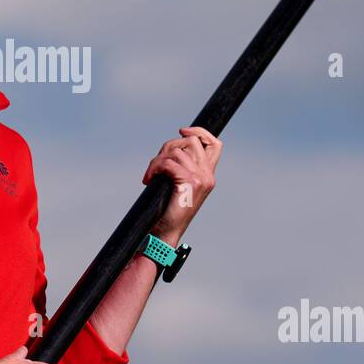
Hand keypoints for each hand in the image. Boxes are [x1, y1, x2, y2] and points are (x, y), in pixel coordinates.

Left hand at [141, 126, 222, 242]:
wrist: (165, 233)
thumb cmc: (168, 210)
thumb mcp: (178, 184)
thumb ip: (182, 166)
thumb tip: (173, 147)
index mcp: (208, 175)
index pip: (214, 144)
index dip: (199, 132)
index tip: (181, 131)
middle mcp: (208, 175)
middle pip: (191, 141)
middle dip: (168, 146)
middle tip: (156, 164)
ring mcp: (201, 178)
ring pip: (177, 151)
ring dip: (158, 160)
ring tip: (151, 175)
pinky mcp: (190, 182)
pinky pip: (169, 163)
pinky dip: (155, 168)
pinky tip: (149, 180)